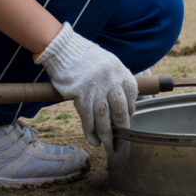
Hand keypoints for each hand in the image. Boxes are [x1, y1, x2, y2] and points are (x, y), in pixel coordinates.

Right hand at [35, 22, 136, 149]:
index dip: (129, 111)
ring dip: (106, 135)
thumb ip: (115, 81)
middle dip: (121, 130)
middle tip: (121, 143)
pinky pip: (87, 117)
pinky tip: (92, 140)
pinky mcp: (80, 94)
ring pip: (104, 118)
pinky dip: (90, 131)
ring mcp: (96, 88)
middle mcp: (111, 80)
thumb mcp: (108, 63)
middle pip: (120, 110)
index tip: (125, 122)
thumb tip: (120, 102)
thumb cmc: (85, 57)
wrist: (64, 49)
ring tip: (107, 147)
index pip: (131, 96)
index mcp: (120, 71)